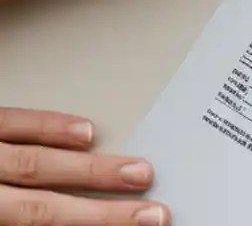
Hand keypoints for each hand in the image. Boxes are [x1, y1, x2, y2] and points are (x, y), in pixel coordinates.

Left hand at [0, 108, 166, 224]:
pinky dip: (51, 126)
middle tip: (151, 212)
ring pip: (35, 161)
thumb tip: (74, 217)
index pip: (38, 221)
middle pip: (42, 205)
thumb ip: (19, 216)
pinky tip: (87, 131)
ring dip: (92, 169)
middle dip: (103, 211)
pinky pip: (14, 122)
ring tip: (138, 171)